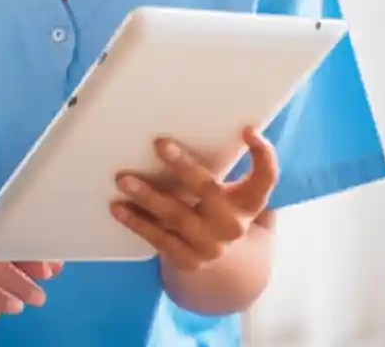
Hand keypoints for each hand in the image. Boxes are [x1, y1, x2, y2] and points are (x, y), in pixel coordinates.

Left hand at [111, 127, 278, 270]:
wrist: (222, 267)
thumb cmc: (218, 211)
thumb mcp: (231, 193)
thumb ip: (221, 165)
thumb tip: (188, 119)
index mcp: (248, 202)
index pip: (266, 177)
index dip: (263, 154)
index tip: (248, 130)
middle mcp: (233, 224)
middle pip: (209, 190)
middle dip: (183, 166)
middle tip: (158, 143)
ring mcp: (210, 245)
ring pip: (176, 215)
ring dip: (148, 196)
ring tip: (123, 179)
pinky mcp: (187, 259)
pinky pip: (159, 238)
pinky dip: (137, 222)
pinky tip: (118, 208)